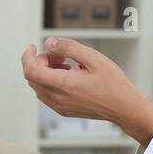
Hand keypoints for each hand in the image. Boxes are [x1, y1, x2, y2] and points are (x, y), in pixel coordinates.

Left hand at [21, 38, 152, 148]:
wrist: (124, 107)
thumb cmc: (113, 83)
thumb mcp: (93, 58)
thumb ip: (68, 48)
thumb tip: (49, 43)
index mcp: (63, 85)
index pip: (30, 71)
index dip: (27, 56)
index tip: (33, 46)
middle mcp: (57, 99)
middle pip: (33, 77)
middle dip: (41, 61)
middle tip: (61, 55)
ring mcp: (59, 107)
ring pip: (39, 86)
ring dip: (47, 72)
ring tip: (68, 64)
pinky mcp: (64, 110)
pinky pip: (47, 94)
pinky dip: (51, 81)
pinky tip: (70, 75)